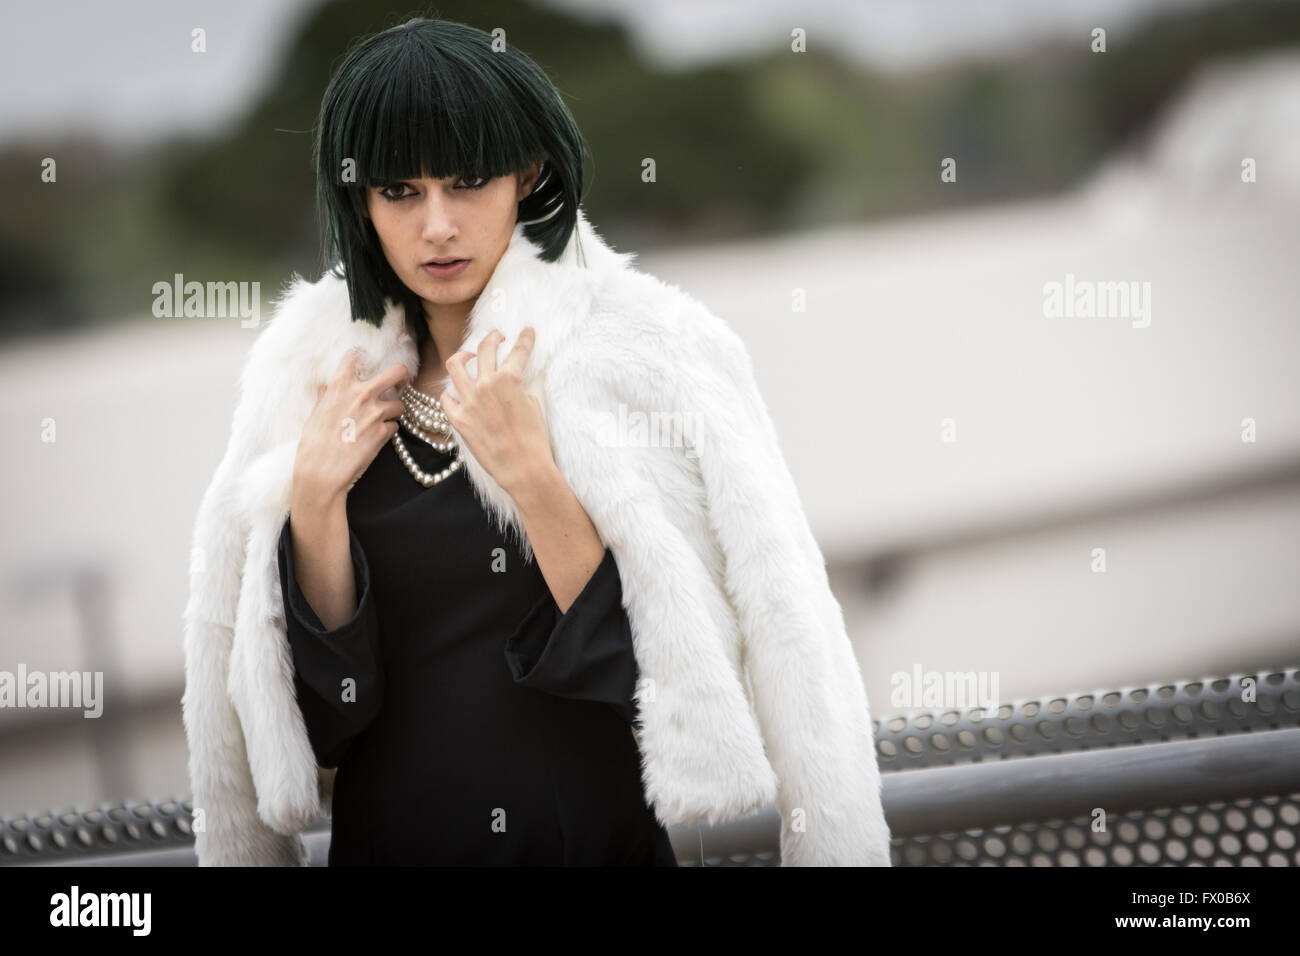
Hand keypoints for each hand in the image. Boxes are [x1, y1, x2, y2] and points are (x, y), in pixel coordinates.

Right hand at [291, 350, 408, 508]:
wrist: (321, 473)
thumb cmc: (312, 445)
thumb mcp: (314, 416)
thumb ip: (325, 399)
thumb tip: (326, 390)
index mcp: (341, 385)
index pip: (355, 355)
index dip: (361, 357)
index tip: (363, 363)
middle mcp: (362, 394)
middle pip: (397, 371)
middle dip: (401, 375)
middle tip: (400, 382)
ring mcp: (376, 413)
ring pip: (400, 404)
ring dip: (394, 411)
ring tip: (381, 420)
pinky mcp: (385, 433)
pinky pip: (395, 426)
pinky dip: (388, 431)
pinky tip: (376, 438)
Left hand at [437, 327, 554, 495]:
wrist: (523, 469)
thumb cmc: (535, 440)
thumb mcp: (535, 406)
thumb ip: (523, 388)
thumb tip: (519, 380)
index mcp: (510, 379)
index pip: (519, 350)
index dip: (525, 337)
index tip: (526, 331)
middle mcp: (486, 385)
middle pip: (484, 348)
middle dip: (493, 338)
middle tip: (497, 337)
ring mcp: (469, 401)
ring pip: (455, 365)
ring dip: (463, 356)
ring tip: (469, 356)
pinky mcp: (458, 419)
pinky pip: (446, 397)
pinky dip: (451, 393)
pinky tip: (457, 392)